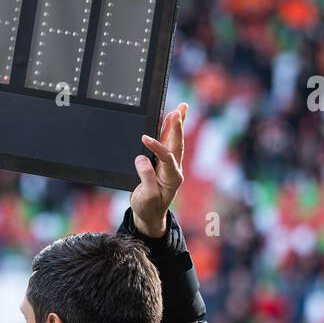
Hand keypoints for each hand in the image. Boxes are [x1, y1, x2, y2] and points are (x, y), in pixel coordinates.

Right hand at [130, 102, 186, 237]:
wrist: (149, 215)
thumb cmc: (148, 208)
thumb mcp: (147, 197)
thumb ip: (146, 178)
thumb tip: (142, 159)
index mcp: (172, 178)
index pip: (166, 157)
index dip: (156, 147)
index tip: (144, 139)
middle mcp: (173, 169)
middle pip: (177, 144)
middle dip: (178, 127)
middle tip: (179, 110)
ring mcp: (169, 165)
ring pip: (174, 141)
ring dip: (177, 124)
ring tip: (181, 108)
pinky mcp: (162, 163)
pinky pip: (166, 144)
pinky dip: (168, 131)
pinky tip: (169, 119)